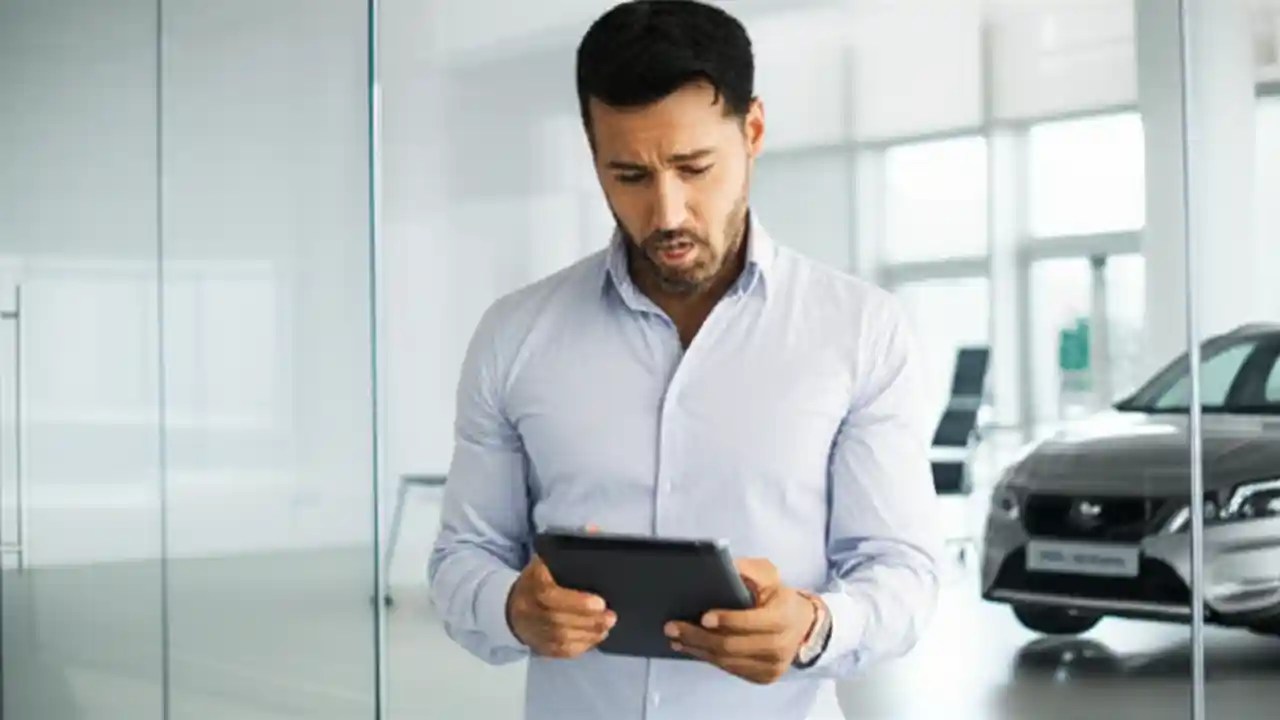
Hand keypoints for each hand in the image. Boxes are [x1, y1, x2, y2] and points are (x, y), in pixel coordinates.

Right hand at [506, 554, 615, 658]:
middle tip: (611, 617)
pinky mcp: (539, 647)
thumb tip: (593, 531)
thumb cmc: (536, 581)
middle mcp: (529, 611)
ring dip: (589, 634)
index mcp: (532, 586)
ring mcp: (533, 632)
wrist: (510, 608)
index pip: (551, 597)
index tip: (600, 602)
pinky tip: (595, 637)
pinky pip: (562, 651)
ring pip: (563, 639)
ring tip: (607, 626)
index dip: (577, 602)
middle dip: (589, 621)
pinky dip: (581, 646)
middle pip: (560, 621)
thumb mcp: (545, 560)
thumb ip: (568, 547)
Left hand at [665, 558, 817, 684]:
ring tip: (676, 638)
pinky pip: (731, 669)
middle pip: (732, 645)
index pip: (752, 622)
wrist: (803, 627)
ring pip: (728, 661)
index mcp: (782, 617)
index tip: (704, 617)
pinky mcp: (764, 677)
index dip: (727, 620)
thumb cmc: (778, 597)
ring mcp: (772, 666)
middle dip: (699, 637)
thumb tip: (725, 566)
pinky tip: (692, 649)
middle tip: (672, 627)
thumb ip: (749, 570)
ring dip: (698, 650)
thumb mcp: (769, 576)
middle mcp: (780, 646)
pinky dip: (708, 659)